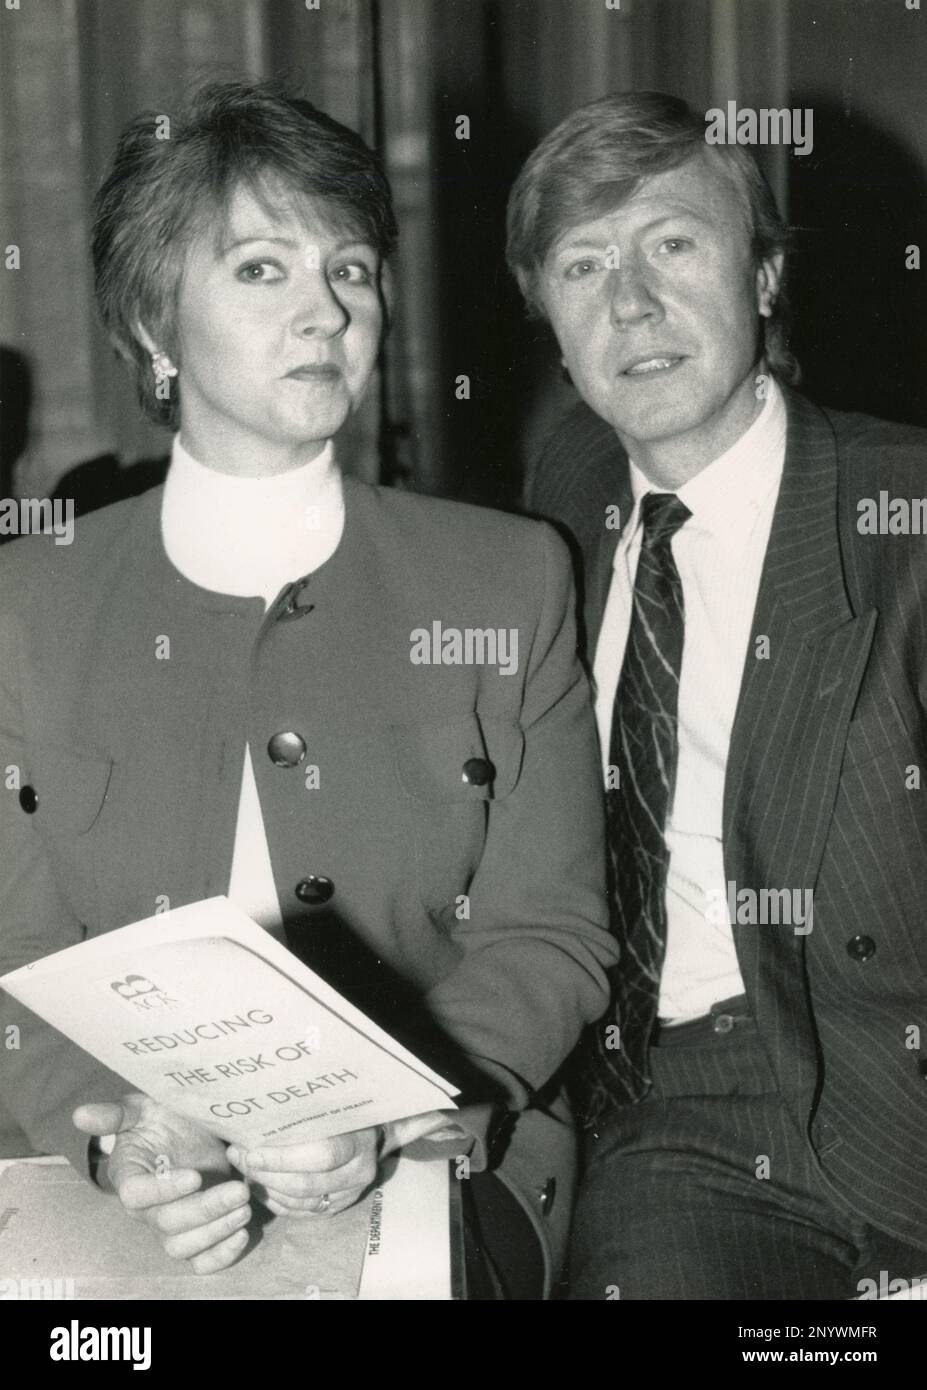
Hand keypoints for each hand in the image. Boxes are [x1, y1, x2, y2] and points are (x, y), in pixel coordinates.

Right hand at [73, 1094, 251, 1273]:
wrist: (190, 1129)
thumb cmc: (164, 1118)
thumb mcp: (142, 1108)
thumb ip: (115, 1114)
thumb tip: (80, 1115)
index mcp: (131, 1178)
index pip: (137, 1196)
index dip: (163, 1191)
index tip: (195, 1176)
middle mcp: (148, 1208)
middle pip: (168, 1224)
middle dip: (206, 1210)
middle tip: (238, 1192)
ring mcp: (171, 1224)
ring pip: (184, 1246)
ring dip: (216, 1232)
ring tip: (245, 1209)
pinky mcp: (196, 1233)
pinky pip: (200, 1261)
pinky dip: (220, 1256)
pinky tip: (242, 1236)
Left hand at [227, 1111, 466, 1217]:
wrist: (384, 1128)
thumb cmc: (362, 1103)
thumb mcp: (359, 1091)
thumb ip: (375, 1089)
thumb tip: (422, 1097)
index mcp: (361, 1143)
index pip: (320, 1156)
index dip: (281, 1157)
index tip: (249, 1148)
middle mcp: (359, 1173)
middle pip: (305, 1184)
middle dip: (265, 1172)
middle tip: (238, 1155)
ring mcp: (348, 1193)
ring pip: (299, 1201)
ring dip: (265, 1186)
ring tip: (242, 1166)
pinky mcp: (337, 1206)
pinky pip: (301, 1213)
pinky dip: (275, 1201)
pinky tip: (260, 1182)